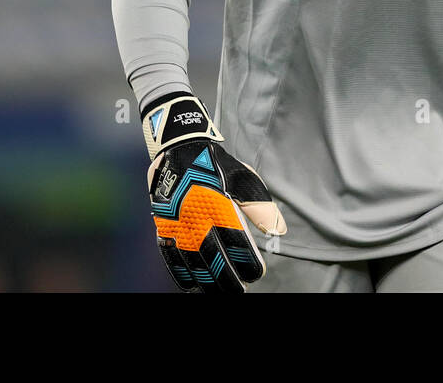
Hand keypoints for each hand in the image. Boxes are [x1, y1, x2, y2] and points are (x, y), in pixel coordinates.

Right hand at [142, 92, 286, 291]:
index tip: (256, 273)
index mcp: (220, 208)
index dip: (248, 263)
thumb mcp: (244, 179)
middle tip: (240, 290)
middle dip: (228, 279)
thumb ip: (261, 207)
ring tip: (219, 293)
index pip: (237, 245)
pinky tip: (192, 286)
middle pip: (214, 260)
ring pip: (192, 264)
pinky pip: (170, 258)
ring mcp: (178, 226)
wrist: (178, 149)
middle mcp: (197, 220)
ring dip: (206, 282)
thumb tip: (279, 231)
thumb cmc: (216, 166)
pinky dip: (181, 274)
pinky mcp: (164, 227)